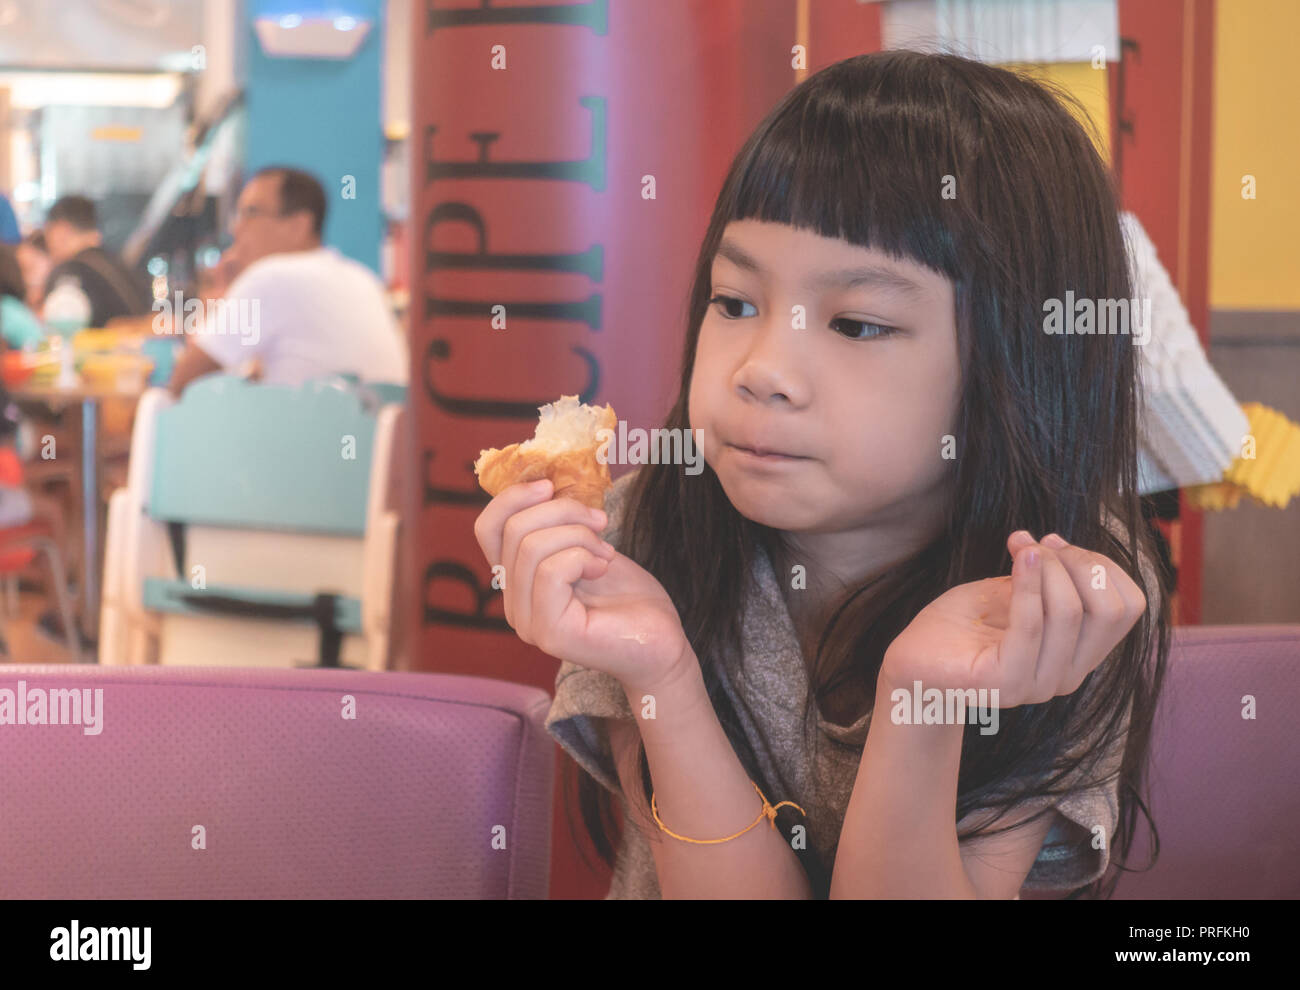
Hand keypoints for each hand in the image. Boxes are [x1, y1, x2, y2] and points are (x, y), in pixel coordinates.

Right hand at [473, 478, 691, 692]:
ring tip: (606, 552)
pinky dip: (583, 557)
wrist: (661, 642)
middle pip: (514, 530)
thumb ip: (558, 523)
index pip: (487, 529)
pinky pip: (551, 570)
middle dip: (564, 512)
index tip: (552, 484)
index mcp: (516, 582)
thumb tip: (544, 481)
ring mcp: (527, 623)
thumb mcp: (588, 545)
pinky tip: (603, 568)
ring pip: (531, 546)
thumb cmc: (628, 596)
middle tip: (601, 522)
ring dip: (579, 535)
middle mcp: (513, 605)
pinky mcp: (549, 633)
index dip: (513, 497)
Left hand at [880, 531, 1146, 707]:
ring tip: (1019, 546)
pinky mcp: (1003, 683)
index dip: (1102, 566)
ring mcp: (1037, 684)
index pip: (1129, 607)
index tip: (1056, 545)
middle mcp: (1066, 675)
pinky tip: (1018, 555)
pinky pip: (1031, 625)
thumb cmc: (962, 625)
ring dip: (1047, 567)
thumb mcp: (1014, 590)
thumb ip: (1045, 574)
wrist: (913, 660)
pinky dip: (1028, 583)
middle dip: (1078, 562)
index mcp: (1078, 654)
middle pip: (1108, 609)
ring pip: (1071, 612)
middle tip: (1035, 544)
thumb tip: (1056, 542)